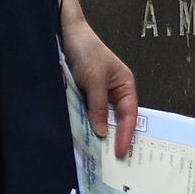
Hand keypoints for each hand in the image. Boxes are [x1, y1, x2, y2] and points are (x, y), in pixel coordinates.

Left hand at [58, 3, 140, 159]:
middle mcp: (114, 92)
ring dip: (99, 132)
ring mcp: (98, 94)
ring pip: (101, 118)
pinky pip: (87, 113)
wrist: (66, 33)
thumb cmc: (86, 51)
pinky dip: (86, 123)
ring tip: (98, 154)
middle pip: (117, 119)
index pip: (129, 115)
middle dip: (115, 137)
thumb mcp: (94, 80)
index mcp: (125, 86)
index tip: (120, 152)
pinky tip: (83, 136)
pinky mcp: (83, 94)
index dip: (125, 134)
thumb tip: (102, 133)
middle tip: (111, 160)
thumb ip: (98, 107)